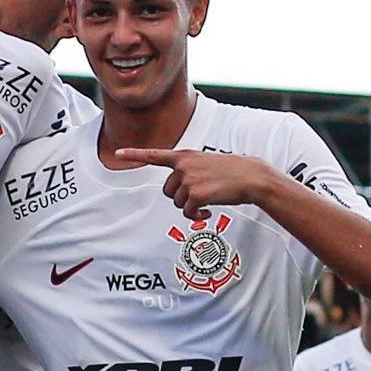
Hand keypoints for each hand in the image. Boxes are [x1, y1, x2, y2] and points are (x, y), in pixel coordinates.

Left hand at [122, 148, 282, 219]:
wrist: (251, 176)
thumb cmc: (231, 172)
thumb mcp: (206, 163)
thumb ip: (188, 171)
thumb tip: (178, 191)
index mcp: (184, 156)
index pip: (155, 155)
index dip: (135, 154)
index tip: (118, 153)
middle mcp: (183, 166)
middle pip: (168, 191)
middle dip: (181, 197)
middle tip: (200, 196)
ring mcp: (188, 180)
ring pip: (178, 203)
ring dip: (191, 208)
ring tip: (208, 202)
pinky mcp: (196, 194)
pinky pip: (187, 213)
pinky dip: (196, 217)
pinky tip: (208, 213)